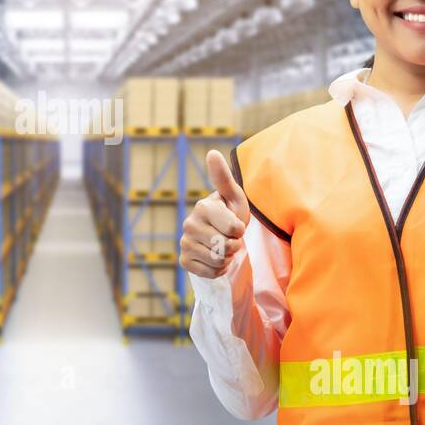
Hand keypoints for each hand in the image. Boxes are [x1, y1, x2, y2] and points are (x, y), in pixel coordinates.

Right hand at [179, 150, 250, 278]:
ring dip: (227, 257)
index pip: (234, 229)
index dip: (240, 231)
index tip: (236, 224)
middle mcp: (189, 224)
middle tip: (229, 237)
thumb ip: (223, 177)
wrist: (221, 236)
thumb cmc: (230, 212)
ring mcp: (184, 243)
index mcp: (202, 207)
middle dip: (234, 245)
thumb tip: (212, 152)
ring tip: (222, 246)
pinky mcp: (184, 260)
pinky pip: (209, 272)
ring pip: (218, 261)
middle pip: (226, 247)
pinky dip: (218, 269)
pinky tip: (215, 257)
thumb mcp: (233, 196)